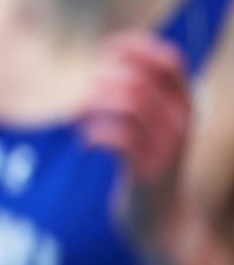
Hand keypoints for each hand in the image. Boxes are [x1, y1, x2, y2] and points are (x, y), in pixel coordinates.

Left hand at [82, 32, 190, 245]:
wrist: (158, 216)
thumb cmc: (143, 161)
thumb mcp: (151, 124)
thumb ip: (140, 93)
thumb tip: (103, 61)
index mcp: (185, 103)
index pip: (171, 60)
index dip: (136, 48)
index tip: (105, 51)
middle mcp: (183, 120)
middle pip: (142, 81)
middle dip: (103, 81)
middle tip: (82, 96)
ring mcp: (169, 145)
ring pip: (133, 103)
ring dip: (95, 103)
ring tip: (78, 115)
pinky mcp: (150, 169)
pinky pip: (121, 137)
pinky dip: (95, 133)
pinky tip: (85, 142)